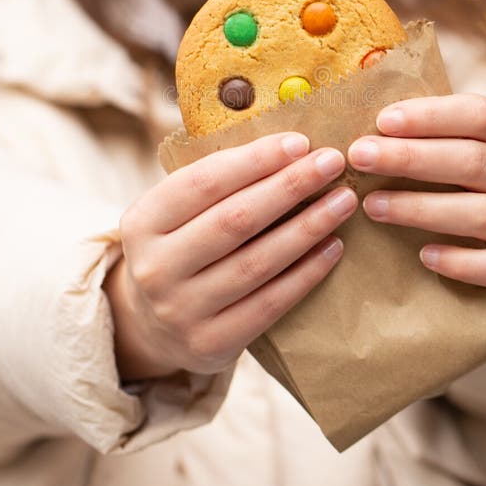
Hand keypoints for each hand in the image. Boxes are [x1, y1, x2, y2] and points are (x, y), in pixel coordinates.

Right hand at [104, 132, 356, 379]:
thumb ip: (217, 182)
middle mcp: (155, 267)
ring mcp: (181, 310)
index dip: (255, 160)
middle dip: (290, 186)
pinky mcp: (211, 343)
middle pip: (235, 220)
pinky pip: (271, 303)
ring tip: (343, 201)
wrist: (152, 327)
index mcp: (142, 221)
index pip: (204, 182)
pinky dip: (306, 272)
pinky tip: (333, 247)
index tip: (300, 142)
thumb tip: (290, 147)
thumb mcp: (176, 213)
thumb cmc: (181, 247)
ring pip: (258, 262)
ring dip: (308, 227)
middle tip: (332, 162)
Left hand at [347, 94, 485, 291]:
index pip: (478, 114)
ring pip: (482, 213)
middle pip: (473, 160)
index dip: (431, 116)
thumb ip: (417, 134)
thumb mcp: (449, 143)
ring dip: (421, 209)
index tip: (383, 121)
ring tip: (373, 206)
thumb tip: (355, 126)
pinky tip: (425, 256)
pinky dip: (463, 263)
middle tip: (360, 157)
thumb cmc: (459, 174)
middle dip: (410, 158)